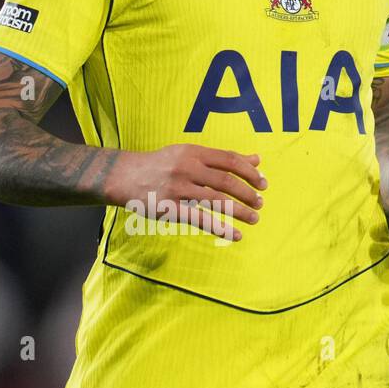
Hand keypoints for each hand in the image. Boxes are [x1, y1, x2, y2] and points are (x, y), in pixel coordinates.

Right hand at [107, 144, 266, 240]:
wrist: (125, 176)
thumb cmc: (162, 165)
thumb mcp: (190, 154)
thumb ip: (221, 158)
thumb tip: (256, 159)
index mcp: (193, 152)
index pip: (229, 160)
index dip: (250, 173)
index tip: (263, 183)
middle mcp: (186, 168)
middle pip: (226, 181)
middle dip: (248, 193)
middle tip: (260, 203)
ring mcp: (177, 189)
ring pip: (216, 201)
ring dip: (239, 211)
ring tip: (254, 218)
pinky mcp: (169, 208)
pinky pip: (200, 219)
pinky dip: (221, 228)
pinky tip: (235, 235)